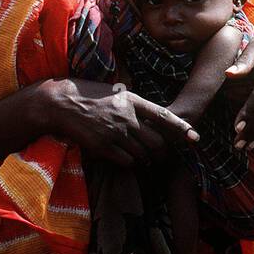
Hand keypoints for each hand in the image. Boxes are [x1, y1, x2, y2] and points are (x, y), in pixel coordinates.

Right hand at [50, 78, 198, 167]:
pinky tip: (126, 158)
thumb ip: (130, 103)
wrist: (60, 103)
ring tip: (145, 159)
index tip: (194, 137)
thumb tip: (146, 114)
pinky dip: (130, 162)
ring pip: (143, 153)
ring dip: (146, 158)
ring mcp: (115, 133)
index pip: (163, 115)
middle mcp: (127, 116)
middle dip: (162, 151)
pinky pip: (126, 161)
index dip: (181, 128)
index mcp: (131, 100)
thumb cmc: (85, 94)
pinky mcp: (103, 146)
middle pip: (157, 141)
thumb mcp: (112, 91)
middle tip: (162, 155)